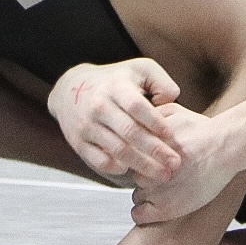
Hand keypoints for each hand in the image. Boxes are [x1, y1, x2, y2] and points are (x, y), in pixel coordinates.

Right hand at [48, 59, 181, 182]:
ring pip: (117, 150)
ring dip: (142, 165)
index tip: (171, 136)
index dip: (155, 122)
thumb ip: (161, 82)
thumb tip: (171, 102)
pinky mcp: (79, 143)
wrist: (70, 90)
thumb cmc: (115, 81)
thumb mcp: (140, 69)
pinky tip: (134, 171)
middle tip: (175, 163)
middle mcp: (99, 106)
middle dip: (155, 150)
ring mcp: (87, 126)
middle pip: (129, 132)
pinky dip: (118, 168)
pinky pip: (100, 161)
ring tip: (162, 175)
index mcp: (116, 87)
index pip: (136, 106)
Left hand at [130, 104, 235, 223]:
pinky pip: (138, 214)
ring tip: (169, 189)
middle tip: (164, 175)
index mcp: (141, 149)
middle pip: (132, 176)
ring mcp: (152, 189)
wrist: (224, 148)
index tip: (151, 162)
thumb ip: (152, 115)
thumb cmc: (204, 131)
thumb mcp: (174, 113)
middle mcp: (142, 168)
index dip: (140, 160)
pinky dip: (145, 212)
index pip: (127, 159)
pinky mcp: (164, 209)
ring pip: (136, 195)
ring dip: (148, 194)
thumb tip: (140, 118)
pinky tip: (160, 206)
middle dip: (145, 176)